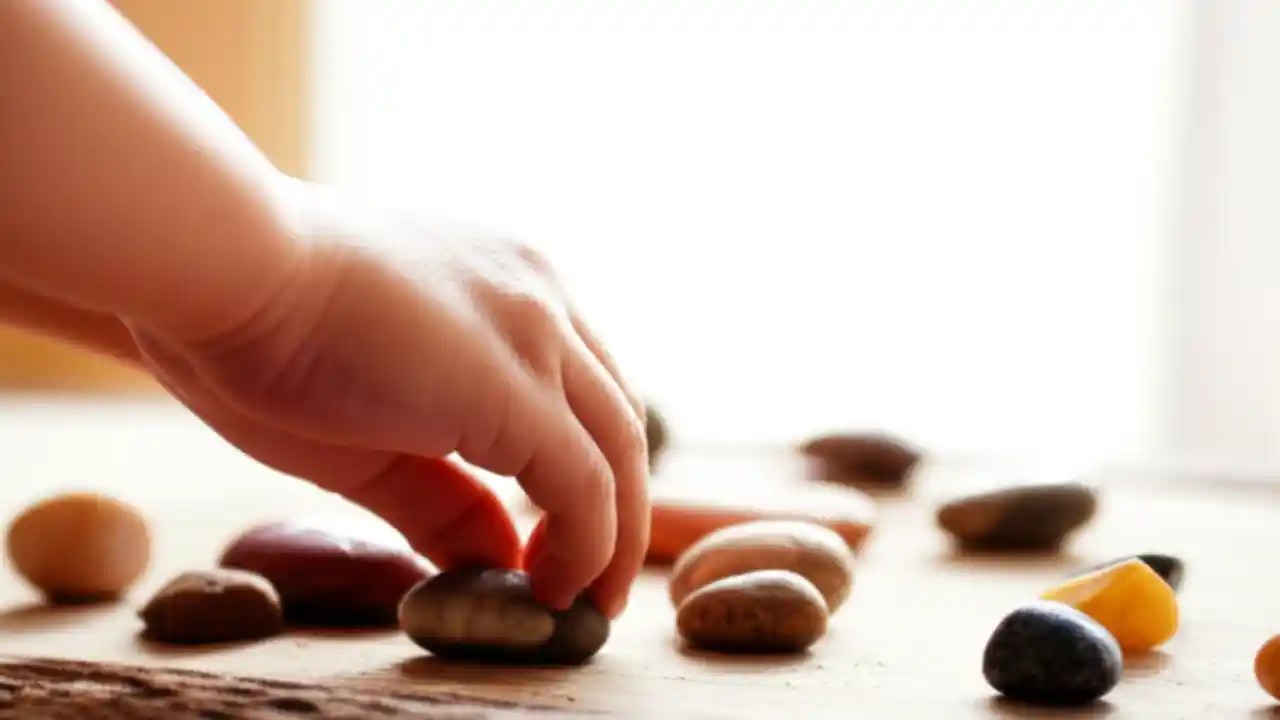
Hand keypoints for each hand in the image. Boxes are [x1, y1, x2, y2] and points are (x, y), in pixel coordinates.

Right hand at [128, 183, 650, 616]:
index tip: (561, 538)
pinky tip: (557, 590)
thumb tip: (498, 562)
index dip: (585, 468)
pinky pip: (585, 482)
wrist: (216, 266)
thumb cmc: (262, 333)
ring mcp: (536, 332)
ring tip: (582, 602)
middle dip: (616, 509)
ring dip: (613, 536)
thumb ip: (443, 498)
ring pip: (619, 448)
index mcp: (508, 287)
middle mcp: (541, 297)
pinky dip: (588, 544)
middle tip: (591, 586)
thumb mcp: (369, 435)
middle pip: (615, 418)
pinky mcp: (515, 386)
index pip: (581, 385)